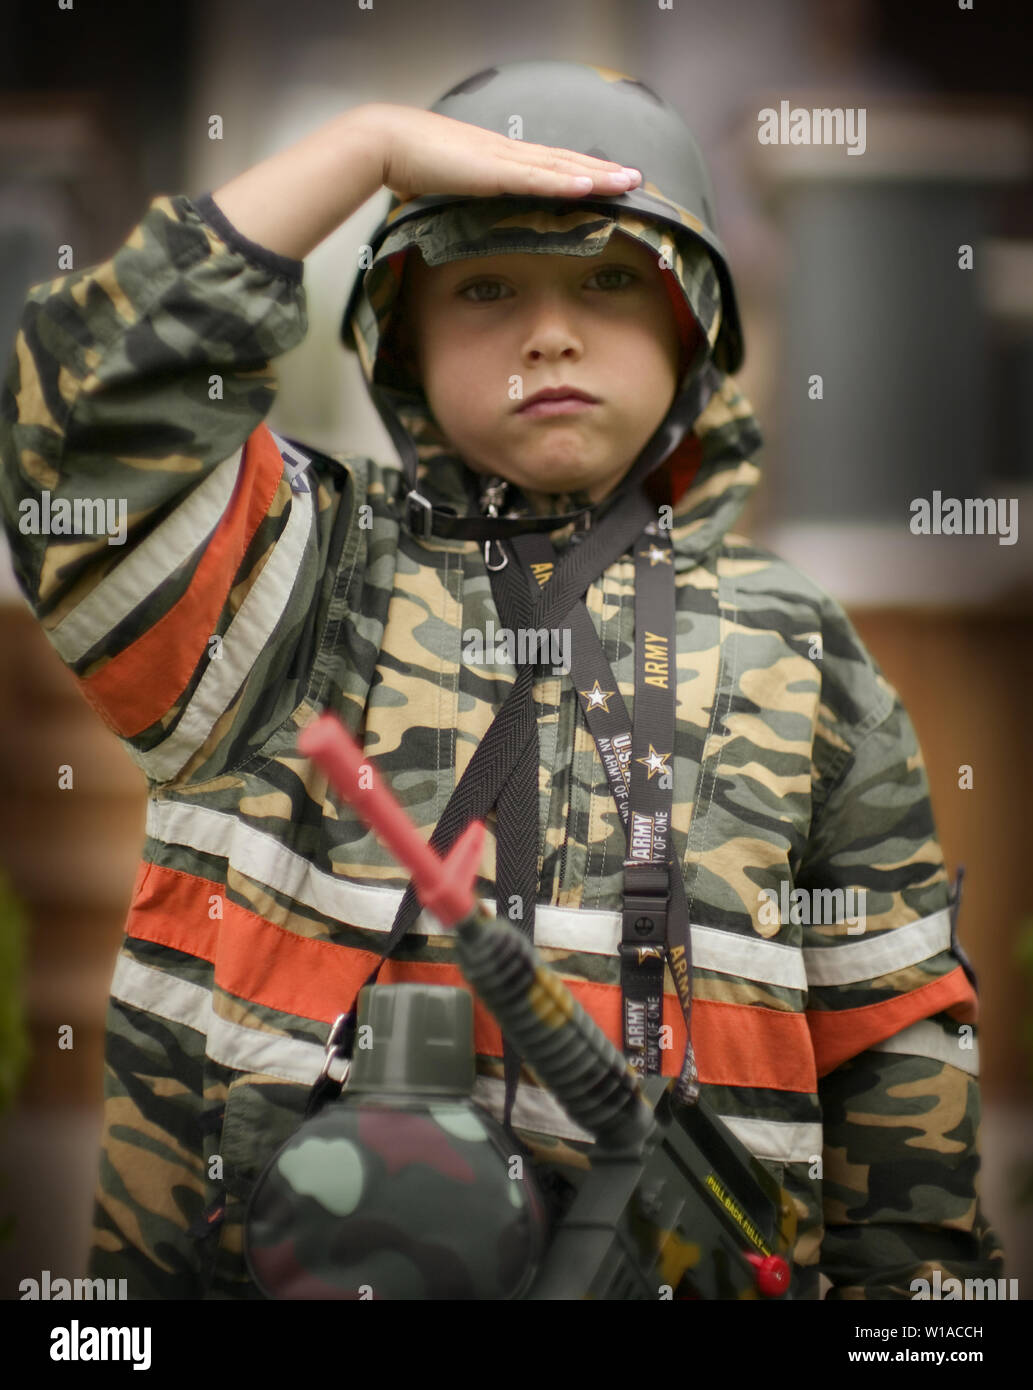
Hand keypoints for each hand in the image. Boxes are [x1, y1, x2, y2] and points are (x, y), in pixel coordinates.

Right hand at [365, 102, 641, 203]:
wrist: (386, 143)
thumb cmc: (407, 165)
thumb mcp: (444, 186)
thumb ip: (461, 199)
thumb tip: (461, 214)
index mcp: (497, 159)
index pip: (549, 165)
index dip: (579, 170)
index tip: (605, 177)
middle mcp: (507, 154)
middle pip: (564, 163)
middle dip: (602, 171)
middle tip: (635, 177)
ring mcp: (502, 160)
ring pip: (560, 168)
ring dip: (597, 174)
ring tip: (628, 181)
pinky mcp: (492, 171)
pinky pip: (536, 179)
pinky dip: (565, 181)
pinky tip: (589, 185)